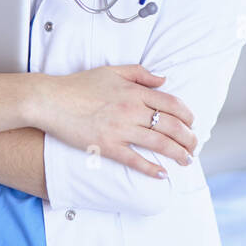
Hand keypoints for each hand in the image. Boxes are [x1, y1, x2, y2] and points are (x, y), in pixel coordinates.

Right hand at [33, 65, 196, 178]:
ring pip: (159, 144)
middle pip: (171, 126)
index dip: (187, 116)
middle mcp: (132, 110)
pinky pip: (134, 160)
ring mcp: (120, 129)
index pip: (172, 104)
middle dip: (188, 138)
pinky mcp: (107, 146)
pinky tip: (162, 174)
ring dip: (178, 154)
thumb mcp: (112, 71)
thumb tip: (163, 80)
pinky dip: (151, 169)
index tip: (192, 124)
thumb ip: (140, 73)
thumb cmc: (78, 85)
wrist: (50, 100)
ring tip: (187, 161)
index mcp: (135, 92)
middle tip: (194, 146)